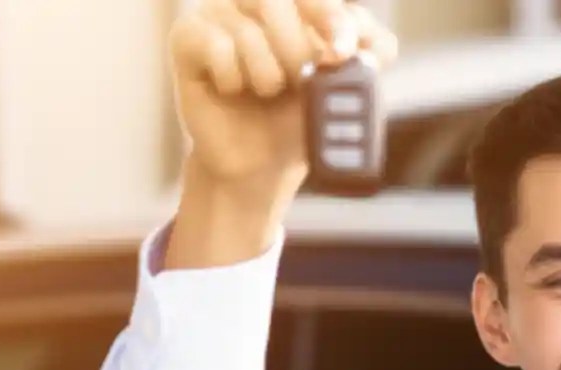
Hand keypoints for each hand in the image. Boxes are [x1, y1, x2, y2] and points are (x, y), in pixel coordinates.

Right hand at [170, 0, 396, 187]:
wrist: (258, 163)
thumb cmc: (298, 119)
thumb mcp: (342, 91)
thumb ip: (366, 61)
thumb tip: (374, 50)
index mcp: (298, 6)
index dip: (331, 19)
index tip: (339, 54)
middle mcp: (257, 0)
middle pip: (279, 2)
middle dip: (298, 50)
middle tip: (300, 83)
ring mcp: (219, 12)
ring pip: (249, 30)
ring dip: (266, 75)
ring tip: (265, 92)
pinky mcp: (187, 36)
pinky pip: (217, 47)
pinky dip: (232, 79)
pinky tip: (232, 90)